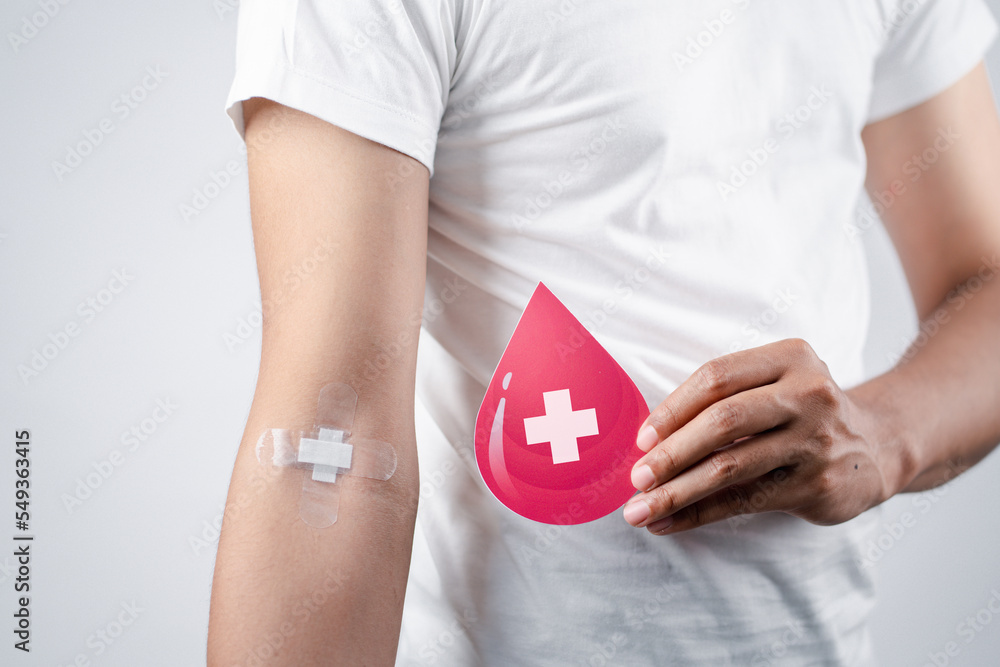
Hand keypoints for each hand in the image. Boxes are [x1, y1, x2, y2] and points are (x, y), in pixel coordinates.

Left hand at [623, 338, 903, 534]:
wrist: (878, 446)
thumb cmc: (803, 412)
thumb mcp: (777, 383)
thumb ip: (726, 397)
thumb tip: (650, 437)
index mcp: (790, 357)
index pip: (717, 377)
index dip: (673, 408)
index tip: (641, 438)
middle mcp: (808, 394)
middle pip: (723, 420)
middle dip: (672, 452)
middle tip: (636, 476)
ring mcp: (816, 440)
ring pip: (731, 467)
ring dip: (677, 490)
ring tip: (640, 508)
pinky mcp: (816, 484)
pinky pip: (744, 501)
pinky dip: (699, 513)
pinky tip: (669, 522)